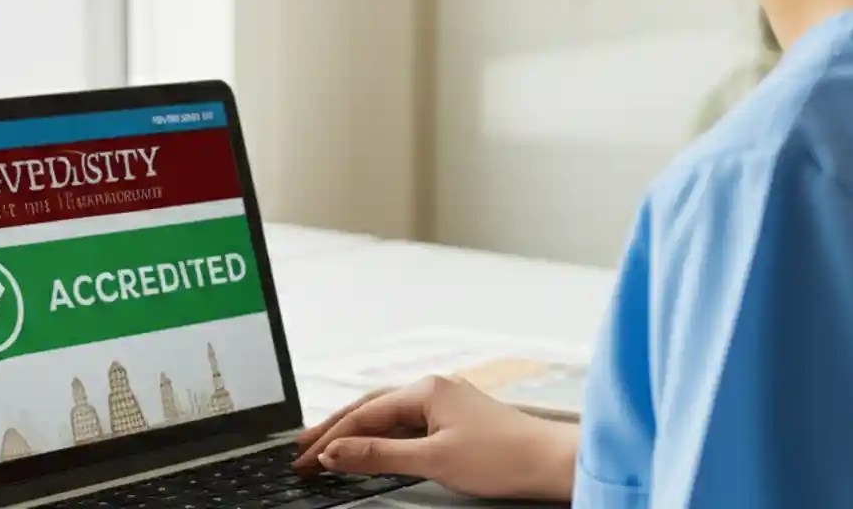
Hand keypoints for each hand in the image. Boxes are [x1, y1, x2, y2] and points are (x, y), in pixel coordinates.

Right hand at [292, 375, 577, 500]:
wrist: (550, 462)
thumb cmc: (503, 458)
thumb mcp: (433, 460)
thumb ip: (379, 455)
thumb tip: (336, 452)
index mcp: (425, 390)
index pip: (364, 414)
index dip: (330, 438)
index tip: (303, 459)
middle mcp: (433, 389)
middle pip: (370, 408)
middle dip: (334, 430)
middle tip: (302, 451)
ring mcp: (445, 403)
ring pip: (388, 416)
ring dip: (356, 433)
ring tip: (326, 450)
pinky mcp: (455, 420)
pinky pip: (406, 424)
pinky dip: (382, 437)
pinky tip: (372, 448)